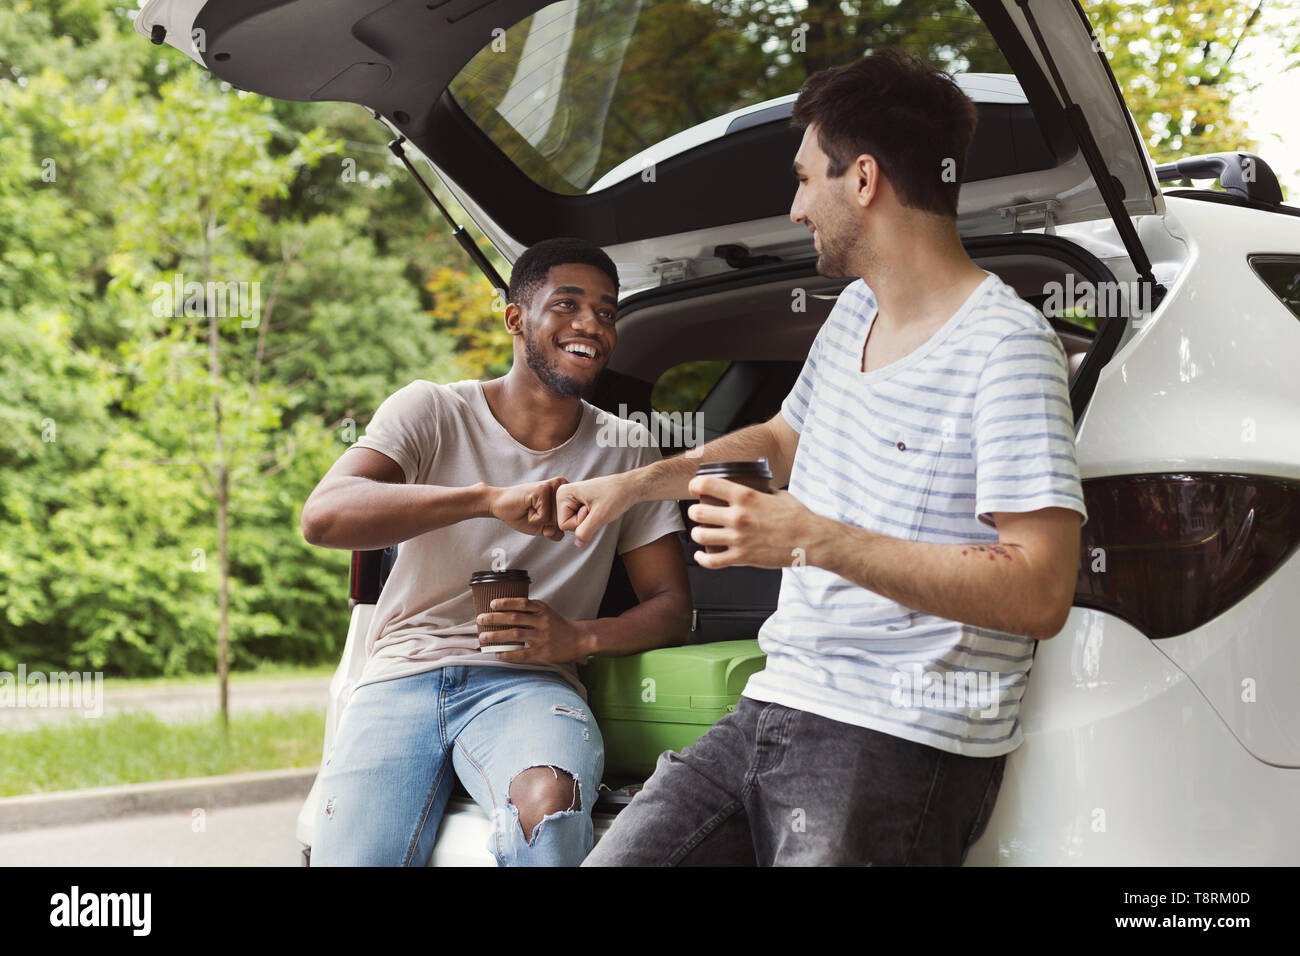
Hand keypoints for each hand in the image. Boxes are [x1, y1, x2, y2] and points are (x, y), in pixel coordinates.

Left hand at [477, 598, 590, 662]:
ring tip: (483, 637)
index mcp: (542, 610)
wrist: (579, 639)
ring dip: (497, 635)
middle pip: (515, 618)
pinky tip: (498, 653)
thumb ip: (530, 611)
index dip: (506, 602)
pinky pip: (522, 653)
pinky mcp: (543, 652)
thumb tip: (506, 611)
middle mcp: (542, 621)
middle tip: (480, 619)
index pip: (522, 603)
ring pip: (516, 634)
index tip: (492, 604)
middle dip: (495, 618)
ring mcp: (542, 637)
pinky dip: (509, 654)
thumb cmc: (559, 625)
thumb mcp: (547, 612)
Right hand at [488, 477, 566, 540]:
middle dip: (548, 524)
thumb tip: (560, 531)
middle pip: (565, 522)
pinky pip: (545, 518)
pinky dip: (534, 519)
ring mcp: (552, 486)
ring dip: (541, 522)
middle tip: (535, 512)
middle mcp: (562, 486)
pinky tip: (527, 507)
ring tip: (531, 509)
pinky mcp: (542, 490)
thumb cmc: (523, 515)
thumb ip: (557, 532)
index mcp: (565, 493)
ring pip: (556, 520)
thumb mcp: (544, 527)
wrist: (500, 505)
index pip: (571, 521)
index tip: (542, 514)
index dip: (554, 525)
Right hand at [556, 472, 637, 546]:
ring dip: (589, 520)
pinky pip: (581, 521)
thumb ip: (585, 532)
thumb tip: (578, 543)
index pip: (563, 525)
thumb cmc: (616, 496)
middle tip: (596, 507)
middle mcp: (563, 496)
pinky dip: (592, 519)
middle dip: (584, 522)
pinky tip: (598, 508)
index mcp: (563, 494)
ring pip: (575, 524)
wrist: (628, 487)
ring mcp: (571, 499)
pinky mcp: (578, 503)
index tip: (592, 508)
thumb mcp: (600, 517)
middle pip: (567, 525)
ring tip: (598, 507)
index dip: (580, 522)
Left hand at [686, 476, 822, 569]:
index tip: (695, 488)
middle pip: (698, 513)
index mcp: (745, 496)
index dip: (695, 485)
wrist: (811, 540)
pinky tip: (701, 555)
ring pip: (700, 536)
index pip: (707, 485)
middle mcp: (738, 516)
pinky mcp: (742, 557)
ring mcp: (739, 538)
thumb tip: (756, 486)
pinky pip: (712, 561)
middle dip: (694, 513)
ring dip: (697, 534)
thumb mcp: (779, 494)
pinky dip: (702, 559)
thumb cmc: (798, 517)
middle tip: (699, 514)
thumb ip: (762, 490)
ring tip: (702, 533)